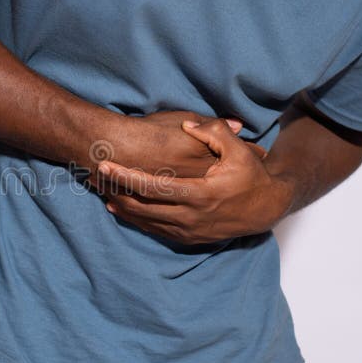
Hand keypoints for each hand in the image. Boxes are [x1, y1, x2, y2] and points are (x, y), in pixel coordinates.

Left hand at [94, 118, 292, 244]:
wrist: (267, 209)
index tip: (105, 164)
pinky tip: (120, 209)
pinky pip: (155, 230)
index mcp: (199, 194)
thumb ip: (213, 133)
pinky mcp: (188, 239)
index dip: (125, 176)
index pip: (152, 186)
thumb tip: (188, 124)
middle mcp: (190, 217)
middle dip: (115, 190)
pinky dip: (135, 220)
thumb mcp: (239, 151)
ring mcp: (188, 231)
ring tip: (101, 190)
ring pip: (145, 221)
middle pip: (141, 206)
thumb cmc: (251, 176)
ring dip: (122, 207)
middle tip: (95, 175)